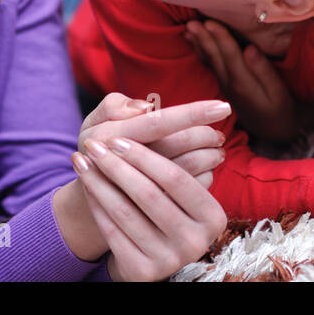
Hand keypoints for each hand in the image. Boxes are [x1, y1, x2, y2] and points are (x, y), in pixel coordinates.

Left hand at [73, 136, 227, 281]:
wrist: (141, 245)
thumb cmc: (151, 193)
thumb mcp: (161, 168)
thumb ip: (154, 130)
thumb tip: (142, 107)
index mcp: (211, 214)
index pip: (177, 177)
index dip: (145, 156)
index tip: (117, 138)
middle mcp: (197, 241)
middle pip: (149, 194)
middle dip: (116, 166)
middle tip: (92, 144)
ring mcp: (171, 260)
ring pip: (126, 212)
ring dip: (98, 182)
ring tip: (80, 159)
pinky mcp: (145, 273)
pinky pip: (112, 232)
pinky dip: (96, 204)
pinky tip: (84, 184)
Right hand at [79, 93, 225, 188]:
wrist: (91, 201)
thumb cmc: (99, 148)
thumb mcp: (95, 122)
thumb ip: (115, 106)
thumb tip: (146, 107)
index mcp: (112, 136)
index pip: (158, 122)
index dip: (192, 113)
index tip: (222, 106)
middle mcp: (127, 162)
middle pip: (180, 144)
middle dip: (207, 135)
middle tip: (218, 134)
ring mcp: (142, 187)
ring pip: (190, 165)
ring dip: (211, 155)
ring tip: (217, 150)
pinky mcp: (157, 208)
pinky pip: (191, 188)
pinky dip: (205, 175)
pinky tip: (204, 170)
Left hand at [184, 19, 299, 142]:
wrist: (275, 130)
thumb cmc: (281, 108)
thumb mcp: (278, 92)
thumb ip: (263, 70)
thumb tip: (250, 48)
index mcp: (243, 83)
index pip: (229, 56)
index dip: (219, 38)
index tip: (209, 22)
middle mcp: (230, 83)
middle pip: (215, 56)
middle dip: (203, 38)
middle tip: (190, 22)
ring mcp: (225, 85)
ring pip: (209, 60)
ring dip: (198, 43)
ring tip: (187, 28)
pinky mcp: (224, 85)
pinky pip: (210, 65)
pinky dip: (200, 52)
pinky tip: (193, 42)